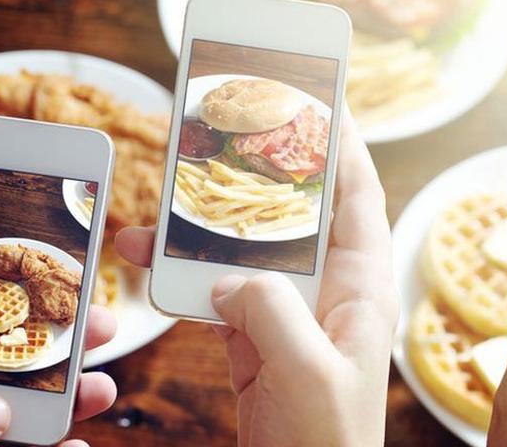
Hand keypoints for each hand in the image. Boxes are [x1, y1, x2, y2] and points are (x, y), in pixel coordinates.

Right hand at [116, 111, 396, 445]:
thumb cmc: (327, 442)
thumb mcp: (309, 372)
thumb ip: (272, 313)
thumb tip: (231, 278)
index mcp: (360, 288)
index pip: (357, 196)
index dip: (343, 143)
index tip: (322, 94)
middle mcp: (327, 290)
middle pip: (293, 211)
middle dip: (258, 170)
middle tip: (224, 127)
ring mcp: (287, 312)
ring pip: (245, 247)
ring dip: (203, 223)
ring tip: (161, 195)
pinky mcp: (252, 336)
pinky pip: (215, 288)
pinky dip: (180, 272)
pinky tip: (146, 256)